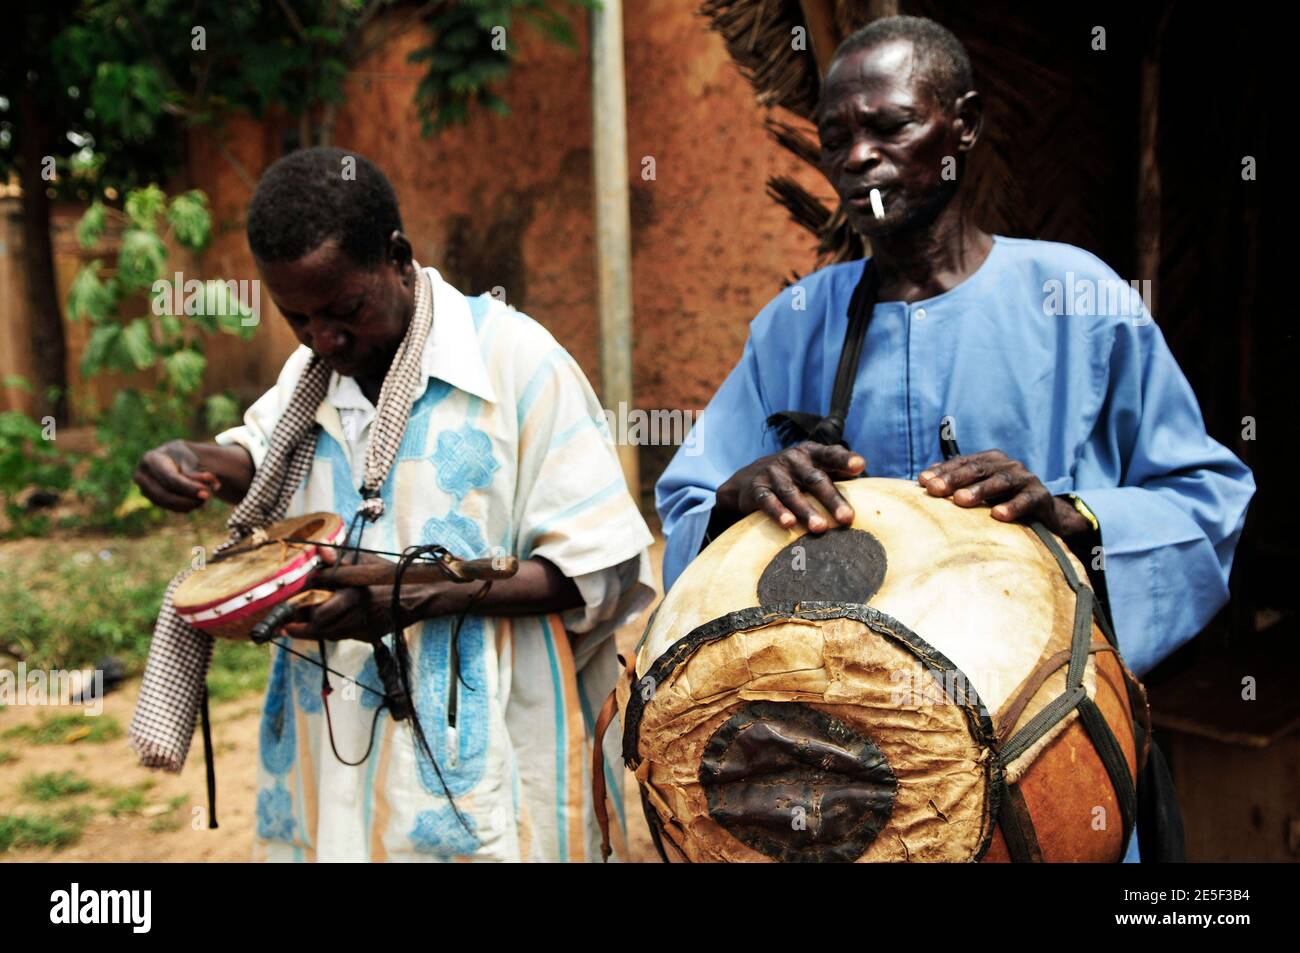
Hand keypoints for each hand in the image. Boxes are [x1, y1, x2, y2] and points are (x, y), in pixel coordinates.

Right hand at [133, 440, 220, 511]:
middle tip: (208, 496)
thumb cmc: (183, 456)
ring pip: (168, 503)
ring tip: (206, 497)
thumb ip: (197, 474)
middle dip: (190, 498)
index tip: (206, 492)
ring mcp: (144, 489)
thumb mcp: (190, 459)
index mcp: (150, 459)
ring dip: (190, 503)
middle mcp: (142, 476)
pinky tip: (199, 501)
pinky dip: (186, 507)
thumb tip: (213, 486)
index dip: (189, 487)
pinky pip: (170, 508)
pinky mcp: (152, 499)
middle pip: (166, 493)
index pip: (170, 478)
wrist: (173, 458)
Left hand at [279, 547, 449, 640]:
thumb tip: (319, 550)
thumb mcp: (367, 562)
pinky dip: (330, 633)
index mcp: (356, 586)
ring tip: (295, 629)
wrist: (418, 597)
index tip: (287, 600)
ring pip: (329, 633)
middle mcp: (359, 608)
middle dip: (300, 626)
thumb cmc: (391, 576)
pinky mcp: (369, 635)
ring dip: (311, 633)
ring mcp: (364, 625)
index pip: (322, 588)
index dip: (302, 592)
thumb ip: (341, 560)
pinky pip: (343, 636)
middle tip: (285, 626)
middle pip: (320, 621)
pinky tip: (323, 629)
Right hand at [716, 441, 866, 532]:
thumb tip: (875, 495)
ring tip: (820, 528)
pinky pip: (768, 501)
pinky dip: (778, 512)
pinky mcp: (757, 488)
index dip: (845, 459)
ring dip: (806, 511)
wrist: (749, 480)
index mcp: (812, 453)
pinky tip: (788, 524)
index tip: (860, 466)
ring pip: (792, 492)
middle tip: (847, 518)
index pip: (831, 454)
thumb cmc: (795, 477)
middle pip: (815, 479)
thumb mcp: (814, 469)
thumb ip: (839, 475)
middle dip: (832, 498)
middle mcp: (793, 460)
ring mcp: (773, 473)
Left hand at [917, 450, 1090, 536]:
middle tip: (935, 490)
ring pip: (1000, 482)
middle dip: (954, 479)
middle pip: (978, 469)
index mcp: (991, 460)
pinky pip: (1026, 501)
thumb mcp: (981, 491)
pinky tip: (998, 516)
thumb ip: (957, 484)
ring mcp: (1026, 479)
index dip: (942, 470)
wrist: (1046, 516)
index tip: (922, 481)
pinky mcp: (1041, 497)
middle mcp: (1008, 465)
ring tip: (960, 501)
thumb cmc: (1005, 502)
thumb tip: (923, 481)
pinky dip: (1012, 507)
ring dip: (979, 491)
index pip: (963, 462)